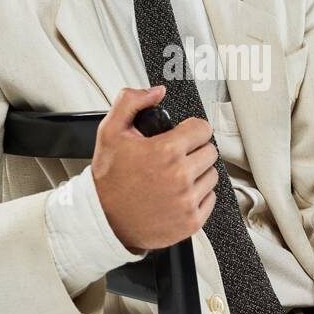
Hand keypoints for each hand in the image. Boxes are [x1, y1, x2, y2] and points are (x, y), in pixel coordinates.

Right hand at [91, 85, 219, 252]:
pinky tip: (177, 195)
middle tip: (174, 158)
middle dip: (194, 151)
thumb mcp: (110, 132)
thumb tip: (156, 92)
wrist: (102, 219)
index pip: (203, 128)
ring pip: (211, 176)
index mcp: (166, 151)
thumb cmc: (108, 180)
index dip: (190, 130)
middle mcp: (180, 176)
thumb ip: (131, 102)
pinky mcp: (192, 221)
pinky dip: (198, 196)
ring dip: (197, 174)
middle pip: (210, 151)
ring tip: (174, 177)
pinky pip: (210, 199)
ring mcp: (188, 201)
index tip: (182, 136)